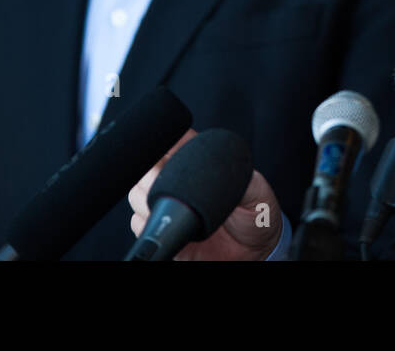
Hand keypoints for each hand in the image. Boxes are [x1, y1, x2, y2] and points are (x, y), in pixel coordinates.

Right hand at [128, 129, 283, 260]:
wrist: (253, 253)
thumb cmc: (257, 218)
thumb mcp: (257, 192)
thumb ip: (244, 180)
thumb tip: (226, 171)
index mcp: (200, 165)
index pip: (174, 142)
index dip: (165, 140)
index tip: (166, 148)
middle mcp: (181, 184)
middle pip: (147, 167)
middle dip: (149, 173)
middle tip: (163, 182)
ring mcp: (171, 207)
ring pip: (137, 193)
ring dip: (144, 197)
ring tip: (167, 205)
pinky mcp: (166, 230)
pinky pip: (139, 223)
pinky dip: (144, 221)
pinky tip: (165, 222)